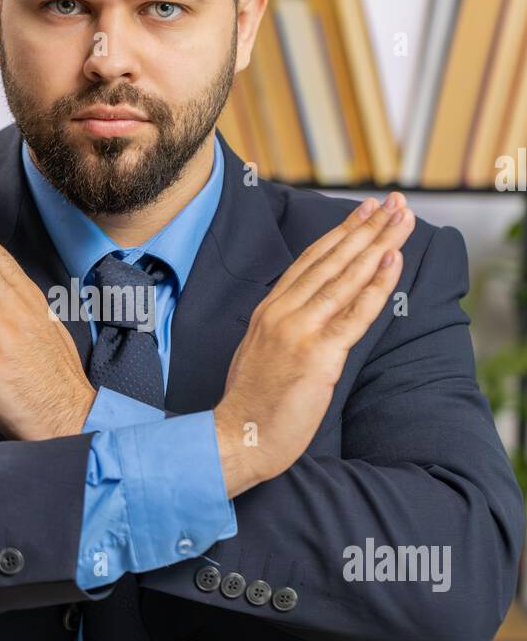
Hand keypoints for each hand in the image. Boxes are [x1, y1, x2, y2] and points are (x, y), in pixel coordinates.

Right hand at [213, 193, 415, 497]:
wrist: (237, 437)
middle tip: (395, 203)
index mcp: (269, 310)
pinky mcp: (318, 355)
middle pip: (332, 260)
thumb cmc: (251, 404)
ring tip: (404, 220)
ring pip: (346, 278)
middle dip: (367, 227)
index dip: (341, 233)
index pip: (311, 261)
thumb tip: (302, 315)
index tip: (365, 212)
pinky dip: (377, 285)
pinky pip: (355, 314)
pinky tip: (394, 261)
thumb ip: (281, 328)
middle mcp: (283, 312)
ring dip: (379, 244)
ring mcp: (300, 331)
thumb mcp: (259, 352)